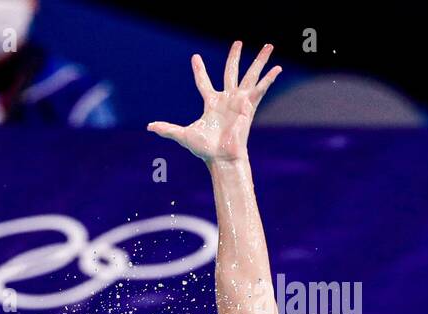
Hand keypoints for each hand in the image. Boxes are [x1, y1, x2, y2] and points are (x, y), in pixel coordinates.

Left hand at [148, 41, 280, 164]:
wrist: (221, 157)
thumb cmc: (204, 150)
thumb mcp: (182, 135)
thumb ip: (167, 129)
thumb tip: (149, 127)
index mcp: (211, 104)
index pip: (204, 82)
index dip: (199, 71)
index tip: (195, 57)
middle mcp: (226, 99)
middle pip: (231, 72)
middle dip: (234, 57)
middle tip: (238, 42)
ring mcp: (239, 101)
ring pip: (250, 75)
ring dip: (259, 60)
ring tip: (269, 45)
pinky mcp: (248, 106)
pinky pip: (260, 89)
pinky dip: (269, 79)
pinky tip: (278, 68)